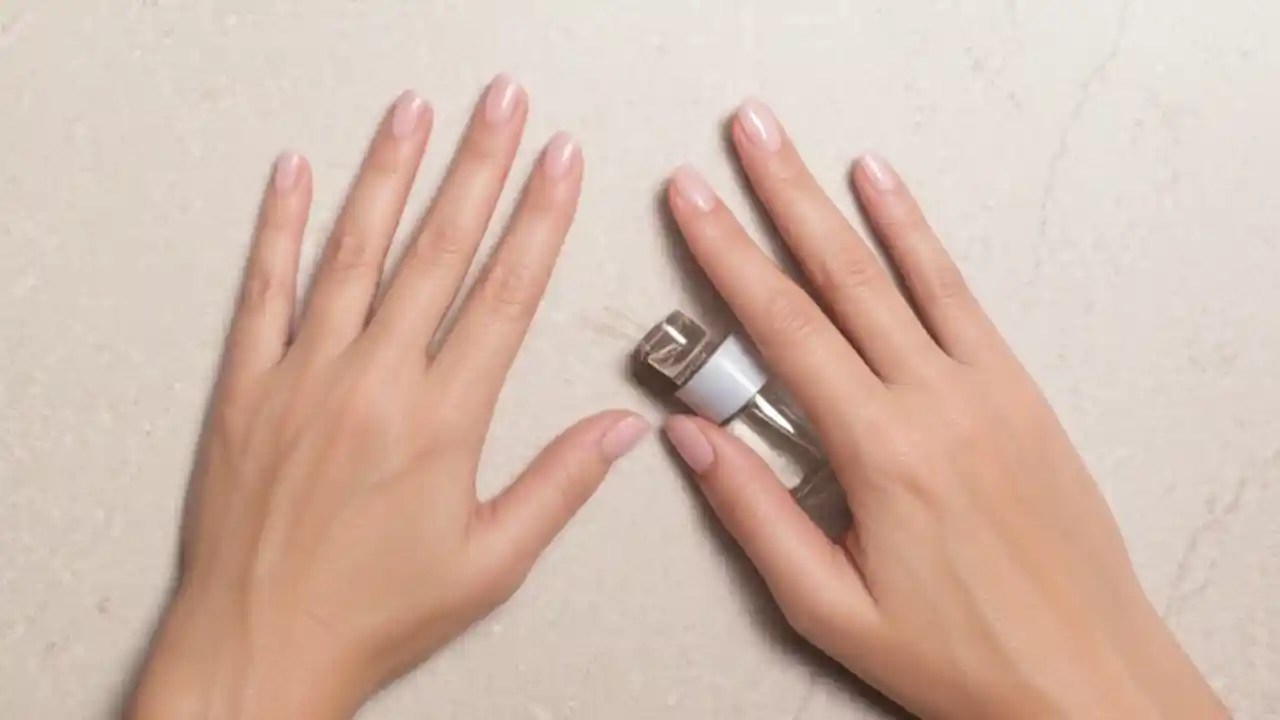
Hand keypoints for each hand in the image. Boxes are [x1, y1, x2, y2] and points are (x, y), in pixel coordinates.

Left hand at [128, 77, 648, 719]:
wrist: (260, 646)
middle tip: (502, 106)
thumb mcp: (491, 562)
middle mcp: (374, 383)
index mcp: (442, 420)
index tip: (559, 166)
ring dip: (389, 174)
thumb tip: (623, 430)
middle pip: (439, 251)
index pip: (505, 293)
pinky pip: (265, 290)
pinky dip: (281, 227)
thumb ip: (560, 485)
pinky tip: (296, 175)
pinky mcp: (247, 388)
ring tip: (414, 114)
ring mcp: (304, 376)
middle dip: (479, 166)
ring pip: (355, 251)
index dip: (539, 219)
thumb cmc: (373, 613)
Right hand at [663, 100, 1226, 718]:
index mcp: (883, 453)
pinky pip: (961, 297)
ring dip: (849, 203)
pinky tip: (896, 205)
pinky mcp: (1019, 394)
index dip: (729, 257)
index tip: (695, 205)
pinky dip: (923, 242)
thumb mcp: (830, 606)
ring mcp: (988, 390)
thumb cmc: (963, 655)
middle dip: (783, 197)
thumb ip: (755, 515)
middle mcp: (939, 403)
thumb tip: (693, 441)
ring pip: (905, 272)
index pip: (785, 329)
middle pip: (842, 276)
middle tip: (746, 138)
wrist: (1086, 679)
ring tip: (810, 150)